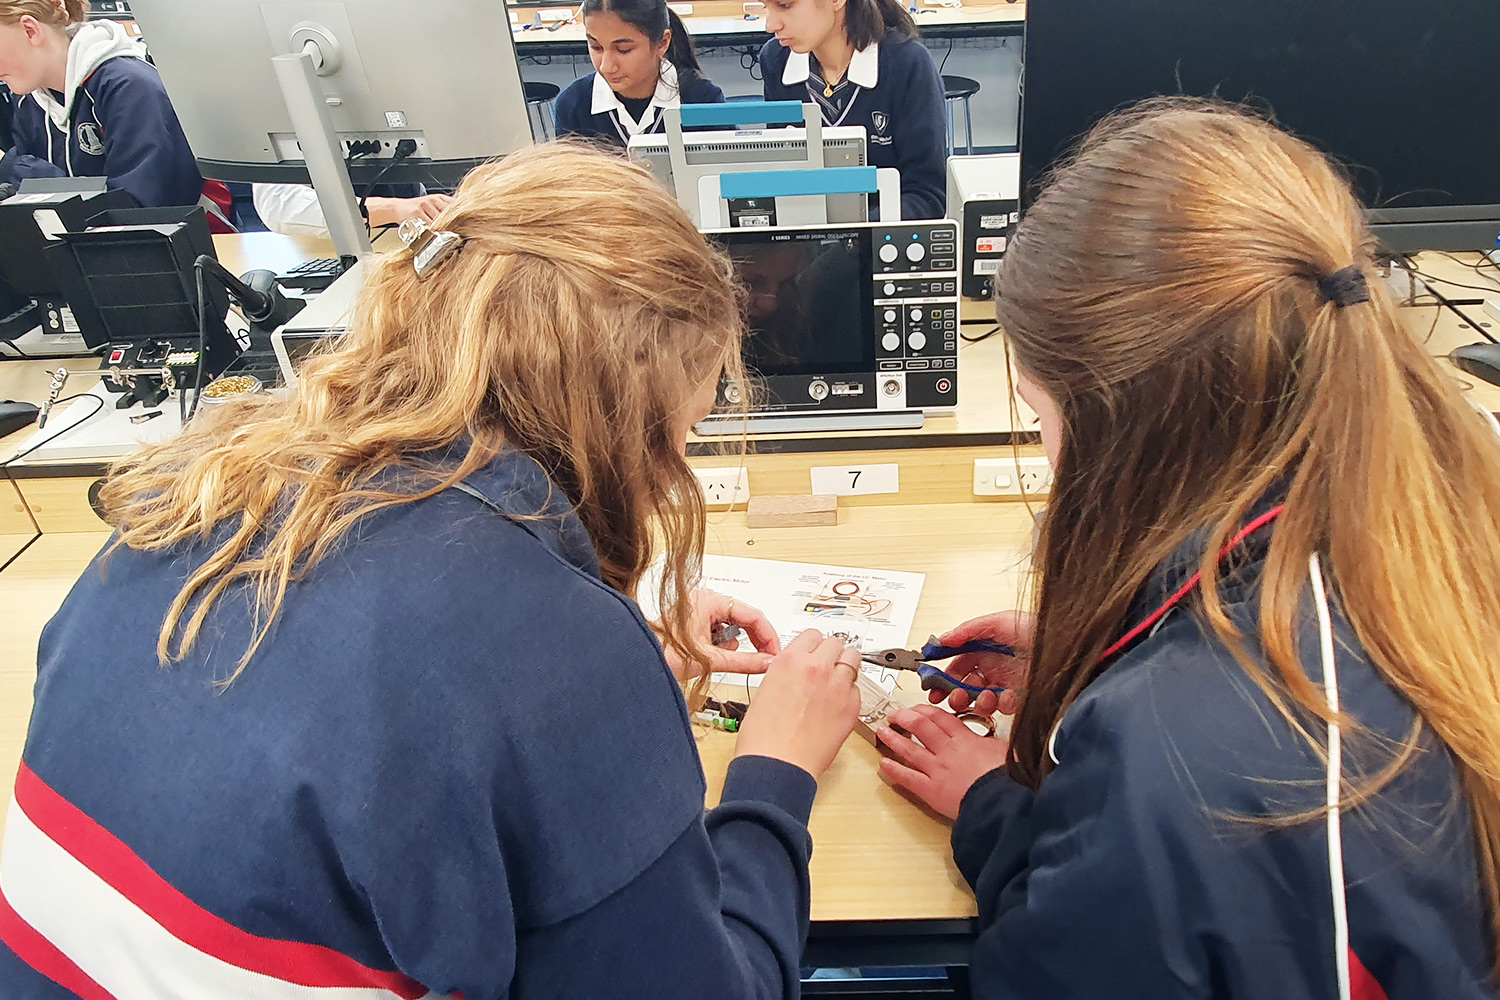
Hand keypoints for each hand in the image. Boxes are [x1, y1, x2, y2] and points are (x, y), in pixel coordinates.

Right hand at [366, 193, 453, 228]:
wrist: (397, 208)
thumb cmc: (416, 210)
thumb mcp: (432, 207)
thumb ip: (443, 212)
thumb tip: (460, 223)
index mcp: (439, 197)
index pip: (455, 205)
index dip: (461, 216)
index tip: (465, 224)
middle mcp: (433, 199)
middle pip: (449, 212)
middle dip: (453, 223)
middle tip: (457, 232)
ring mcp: (425, 205)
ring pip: (439, 219)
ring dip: (442, 228)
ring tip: (445, 235)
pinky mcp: (417, 212)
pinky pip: (429, 223)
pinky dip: (432, 229)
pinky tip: (433, 233)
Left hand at [661, 589, 781, 682]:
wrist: (637, 660)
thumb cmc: (662, 652)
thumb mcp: (711, 659)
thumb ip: (745, 662)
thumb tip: (766, 663)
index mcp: (709, 600)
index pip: (752, 614)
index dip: (767, 635)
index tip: (774, 652)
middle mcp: (704, 601)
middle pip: (743, 620)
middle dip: (749, 641)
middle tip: (761, 659)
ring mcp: (698, 611)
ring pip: (731, 628)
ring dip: (730, 646)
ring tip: (717, 658)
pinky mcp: (693, 623)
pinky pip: (718, 633)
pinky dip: (719, 647)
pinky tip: (708, 656)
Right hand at [734, 630, 862, 778]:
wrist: (777, 764)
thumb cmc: (764, 737)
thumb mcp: (766, 691)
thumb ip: (787, 674)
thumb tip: (797, 672)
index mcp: (790, 660)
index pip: (812, 636)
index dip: (813, 646)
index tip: (814, 653)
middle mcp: (816, 667)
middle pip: (836, 643)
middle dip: (832, 654)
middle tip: (827, 667)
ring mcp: (837, 685)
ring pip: (853, 659)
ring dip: (845, 668)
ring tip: (837, 682)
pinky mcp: (852, 706)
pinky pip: (857, 689)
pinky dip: (850, 694)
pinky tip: (837, 706)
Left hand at [876, 705, 1009, 819]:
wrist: (1002, 802)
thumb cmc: (1007, 780)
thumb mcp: (1006, 752)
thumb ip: (992, 744)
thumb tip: (994, 742)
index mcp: (966, 739)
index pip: (940, 718)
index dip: (925, 711)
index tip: (917, 709)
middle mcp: (947, 751)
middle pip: (921, 726)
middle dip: (905, 718)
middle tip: (895, 715)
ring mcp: (937, 770)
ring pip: (909, 749)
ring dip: (894, 739)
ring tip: (883, 731)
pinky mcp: (931, 790)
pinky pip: (908, 777)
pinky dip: (894, 770)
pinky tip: (884, 764)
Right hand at [929, 611, 1033, 715]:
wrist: (1069, 646)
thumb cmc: (1039, 629)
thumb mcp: (999, 621)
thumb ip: (968, 630)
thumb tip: (943, 639)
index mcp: (985, 649)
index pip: (957, 665)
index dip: (944, 675)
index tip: (932, 683)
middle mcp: (994, 667)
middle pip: (964, 685)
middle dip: (955, 693)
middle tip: (950, 697)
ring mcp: (1006, 683)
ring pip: (981, 699)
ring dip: (977, 700)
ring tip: (982, 696)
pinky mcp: (1021, 696)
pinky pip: (1004, 706)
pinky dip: (1003, 703)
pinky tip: (1007, 695)